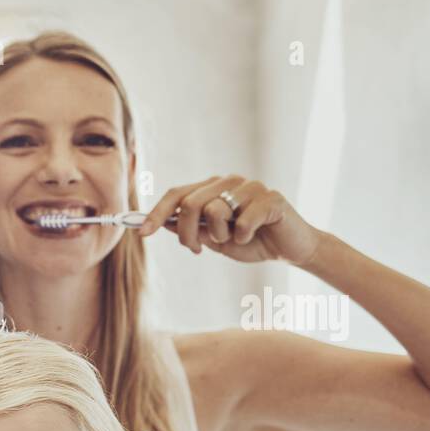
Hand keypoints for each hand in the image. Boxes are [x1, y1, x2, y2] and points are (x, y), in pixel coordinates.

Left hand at [138, 174, 322, 265]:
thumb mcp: (214, 239)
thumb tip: (161, 224)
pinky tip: (254, 236)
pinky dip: (244, 237)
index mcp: (212, 189)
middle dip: (187, 233)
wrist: (288, 248)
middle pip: (189, 204)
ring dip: (220, 236)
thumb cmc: (250, 241)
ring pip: (215, 210)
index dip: (156, 213)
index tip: (142, 234)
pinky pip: (243, 221)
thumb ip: (192, 229)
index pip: (176, 194)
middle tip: (197, 248)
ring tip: (234, 238)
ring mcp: (250, 186)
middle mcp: (228, 181)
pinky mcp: (271, 198)